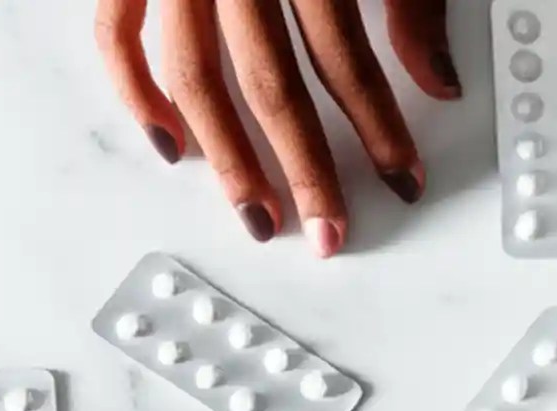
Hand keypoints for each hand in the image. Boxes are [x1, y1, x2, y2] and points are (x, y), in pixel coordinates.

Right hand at [96, 0, 459, 257]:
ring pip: (193, 75)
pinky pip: (117, 32)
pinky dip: (136, 90)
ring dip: (227, 156)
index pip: (345, 59)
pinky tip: (171, 144)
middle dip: (303, 169)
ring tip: (257, 214)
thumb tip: (439, 83)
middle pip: (269, 83)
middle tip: (330, 233)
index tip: (402, 182)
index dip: (378, 129)